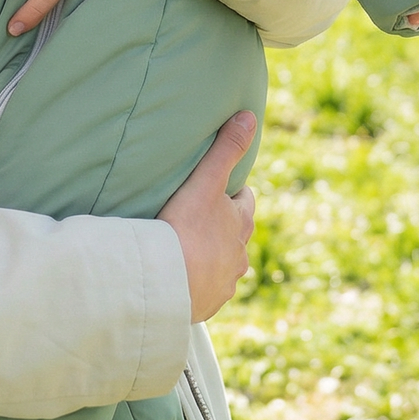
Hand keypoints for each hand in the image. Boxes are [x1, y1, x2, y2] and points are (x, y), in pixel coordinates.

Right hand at [157, 111, 258, 322]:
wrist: (168, 283)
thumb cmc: (187, 229)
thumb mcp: (206, 181)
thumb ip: (227, 148)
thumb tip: (249, 116)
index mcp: (241, 224)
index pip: (244, 201)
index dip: (232, 193)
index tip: (217, 189)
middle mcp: (240, 255)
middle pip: (235, 235)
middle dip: (221, 227)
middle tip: (197, 217)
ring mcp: (225, 282)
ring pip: (223, 264)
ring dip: (210, 257)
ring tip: (187, 250)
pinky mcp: (208, 303)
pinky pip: (206, 290)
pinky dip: (197, 282)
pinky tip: (181, 278)